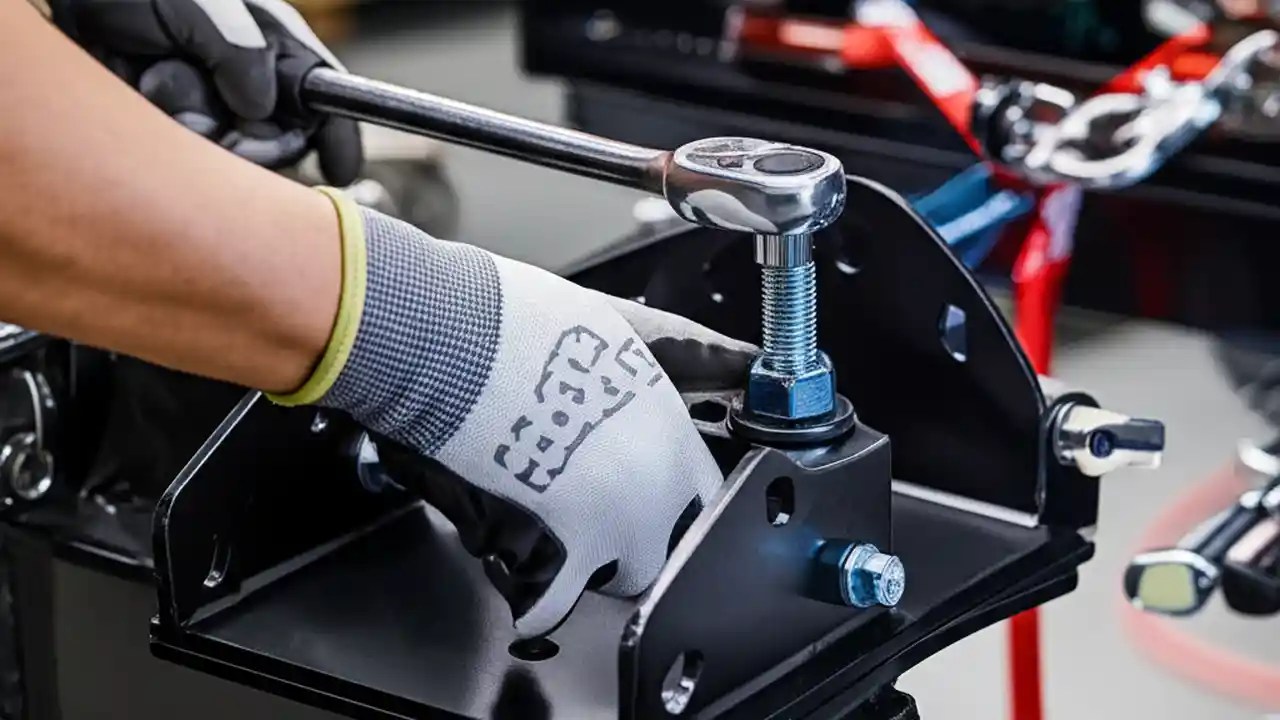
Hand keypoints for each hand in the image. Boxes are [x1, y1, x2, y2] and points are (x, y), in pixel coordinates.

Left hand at [48, 0, 361, 184]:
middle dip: (250, 139)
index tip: (339, 169)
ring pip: (228, 153)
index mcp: (274, 50)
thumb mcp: (202, 5)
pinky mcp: (173, 127)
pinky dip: (160, 125)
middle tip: (225, 128)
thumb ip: (240, 50)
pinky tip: (140, 87)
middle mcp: (249, 83)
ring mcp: (210, 107)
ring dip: (191, 121)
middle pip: (280, 142)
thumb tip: (260, 106)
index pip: (325, 100)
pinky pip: (183, 154)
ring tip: (155, 75)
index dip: (339, 138)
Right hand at [274, 190, 754, 636]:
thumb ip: (690, 350)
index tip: (656, 492)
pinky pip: (554, 606)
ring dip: (594, 564)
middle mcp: (652, 491)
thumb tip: (739, 357)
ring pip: (620, 577)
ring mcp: (606, 529)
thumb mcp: (625, 327)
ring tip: (559, 529)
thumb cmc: (523, 326)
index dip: (681, 496)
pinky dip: (540, 602)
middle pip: (668, 545)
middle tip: (601, 512)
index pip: (709, 494)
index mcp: (673, 435)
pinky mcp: (551, 556)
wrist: (450, 342)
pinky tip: (530, 580)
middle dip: (640, 536)